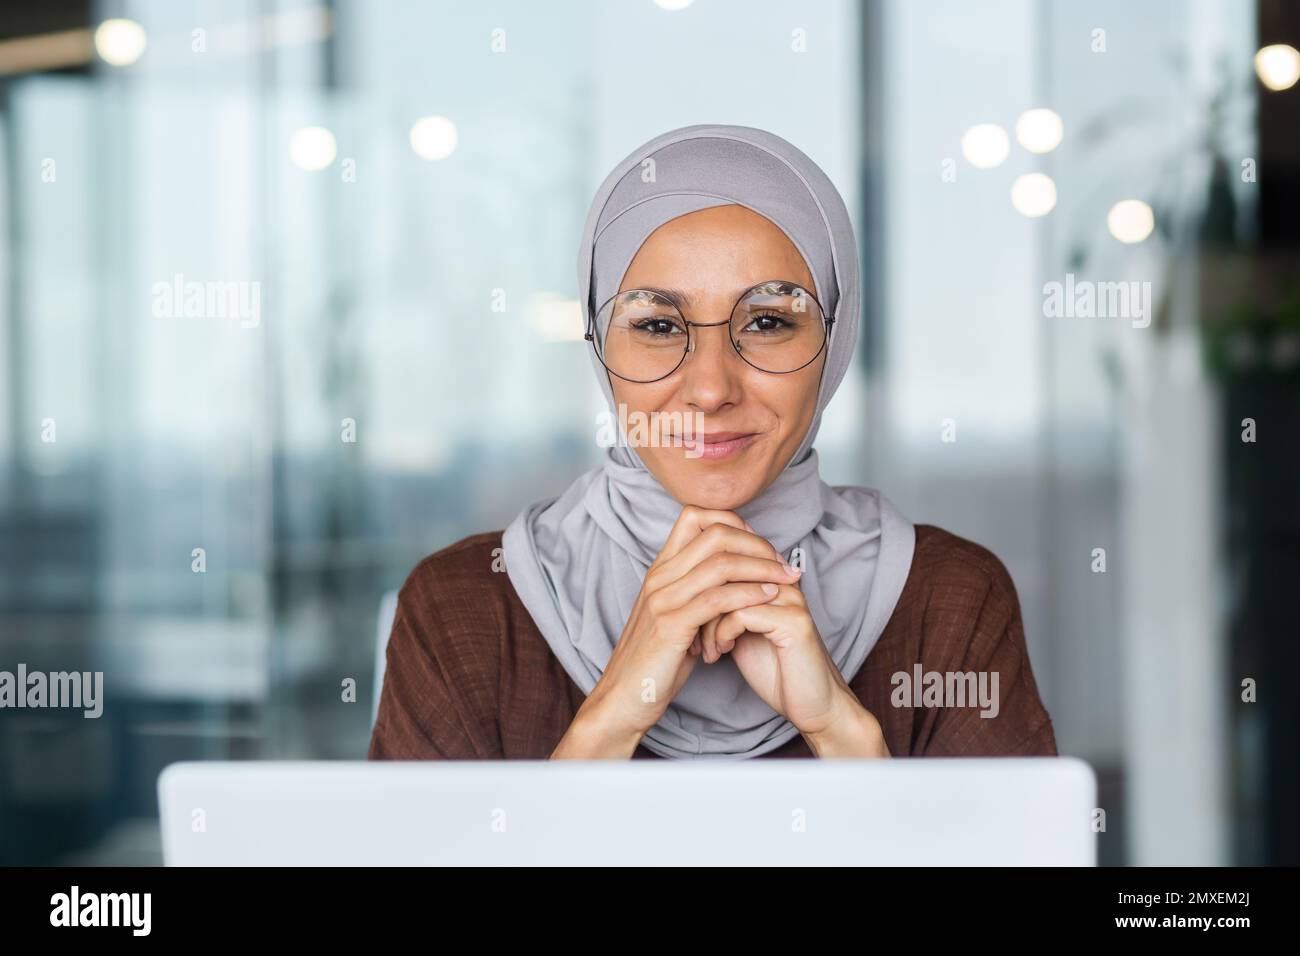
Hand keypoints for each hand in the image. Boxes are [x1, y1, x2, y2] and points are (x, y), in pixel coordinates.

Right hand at [551, 506, 800, 758]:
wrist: (624, 698)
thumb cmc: (655, 661)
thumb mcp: (675, 616)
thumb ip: (696, 592)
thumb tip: (734, 578)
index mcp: (660, 570)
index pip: (695, 516)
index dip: (733, 522)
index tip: (759, 545)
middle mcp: (660, 577)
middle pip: (715, 535)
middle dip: (757, 544)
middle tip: (783, 562)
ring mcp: (664, 599)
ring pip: (721, 563)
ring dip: (762, 567)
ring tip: (786, 578)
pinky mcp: (671, 626)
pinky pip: (718, 598)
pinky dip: (748, 593)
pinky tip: (768, 597)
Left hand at [701, 551, 889, 757]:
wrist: (810, 704)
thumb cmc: (775, 670)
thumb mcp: (741, 631)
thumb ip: (724, 606)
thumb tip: (691, 592)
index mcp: (771, 579)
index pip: (725, 559)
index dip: (700, 589)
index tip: (687, 619)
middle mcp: (783, 582)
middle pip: (725, 571)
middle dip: (700, 605)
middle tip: (691, 634)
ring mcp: (791, 600)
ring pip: (728, 592)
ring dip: (707, 623)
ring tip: (706, 648)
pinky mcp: (794, 621)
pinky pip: (740, 614)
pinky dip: (721, 634)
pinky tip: (720, 653)